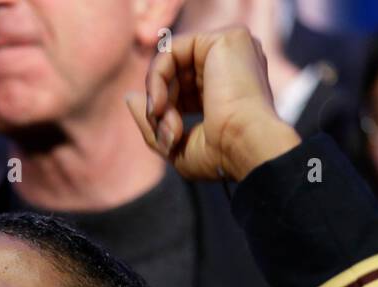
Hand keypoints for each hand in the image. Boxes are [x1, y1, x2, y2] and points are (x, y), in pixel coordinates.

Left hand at [124, 27, 299, 181]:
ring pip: (170, 60)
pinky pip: (171, 49)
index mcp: (229, 88)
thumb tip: (130, 98)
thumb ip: (153, 120)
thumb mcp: (178, 145)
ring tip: (162, 121)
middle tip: (166, 134)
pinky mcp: (224, 39)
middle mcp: (231, 64)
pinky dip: (157, 77)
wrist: (246, 148)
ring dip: (156, 94)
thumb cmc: (221, 156)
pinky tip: (160, 104)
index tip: (167, 141)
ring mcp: (229, 49)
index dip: (166, 113)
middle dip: (160, 106)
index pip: (183, 89)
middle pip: (175, 74)